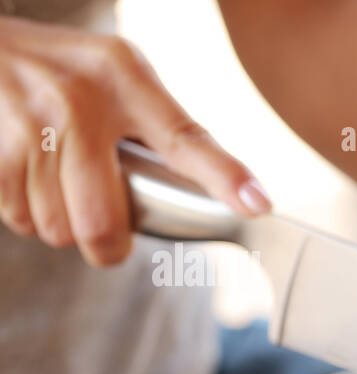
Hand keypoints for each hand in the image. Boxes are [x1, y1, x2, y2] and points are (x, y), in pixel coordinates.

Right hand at [0, 17, 267, 265]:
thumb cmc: (65, 70)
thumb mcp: (121, 76)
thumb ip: (163, 127)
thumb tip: (229, 195)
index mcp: (127, 79)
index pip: (186, 139)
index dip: (225, 178)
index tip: (257, 206)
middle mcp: (80, 100)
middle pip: (103, 223)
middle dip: (107, 245)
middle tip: (108, 235)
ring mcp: (33, 123)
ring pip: (60, 228)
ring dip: (62, 226)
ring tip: (61, 189)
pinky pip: (21, 218)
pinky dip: (28, 216)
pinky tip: (32, 183)